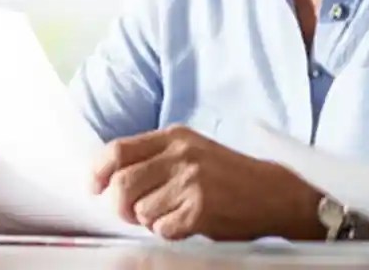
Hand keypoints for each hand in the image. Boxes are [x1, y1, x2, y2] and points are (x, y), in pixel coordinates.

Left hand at [92, 125, 321, 240]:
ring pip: (141, 211)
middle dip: (121, 206)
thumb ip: (156, 158)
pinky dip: (169, 232)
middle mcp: (181, 155)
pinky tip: (188, 223)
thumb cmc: (230, 175)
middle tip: (132, 213)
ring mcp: (191, 182)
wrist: (273, 193)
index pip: (118, 151)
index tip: (95, 187)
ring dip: (151, 220)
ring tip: (174, 213)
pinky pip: (162, 229)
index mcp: (176, 137)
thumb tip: (111, 178)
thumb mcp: (194, 151)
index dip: (99, 172)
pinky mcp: (199, 209)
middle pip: (122, 185)